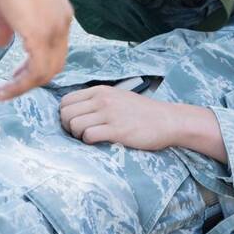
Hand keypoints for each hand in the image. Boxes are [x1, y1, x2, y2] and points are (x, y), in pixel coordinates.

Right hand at [0, 0, 72, 100]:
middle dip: (31, 78)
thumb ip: (4, 23)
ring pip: (46, 71)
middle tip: (10, 85)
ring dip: (24, 86)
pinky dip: (20, 86)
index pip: (54, 48)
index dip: (36, 64)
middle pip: (54, 63)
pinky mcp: (41, 35)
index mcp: (57, 11)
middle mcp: (62, 21)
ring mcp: (55, 29)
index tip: (16, 71)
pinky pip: (35, 72)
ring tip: (3, 92)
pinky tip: (3, 90)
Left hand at [59, 85, 184, 150]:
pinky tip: (99, 142)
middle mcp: (102, 100)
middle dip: (67, 127)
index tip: (75, 123)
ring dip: (78, 135)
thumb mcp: (118, 97)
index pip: (66, 100)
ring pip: (74, 125)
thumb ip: (98, 101)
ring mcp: (109, 114)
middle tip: (80, 134)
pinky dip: (88, 142)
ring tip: (90, 138)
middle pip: (65, 113)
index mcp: (100, 91)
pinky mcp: (117, 130)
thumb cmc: (143, 112)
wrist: (168, 120)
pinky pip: (88, 135)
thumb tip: (77, 112)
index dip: (65, 115)